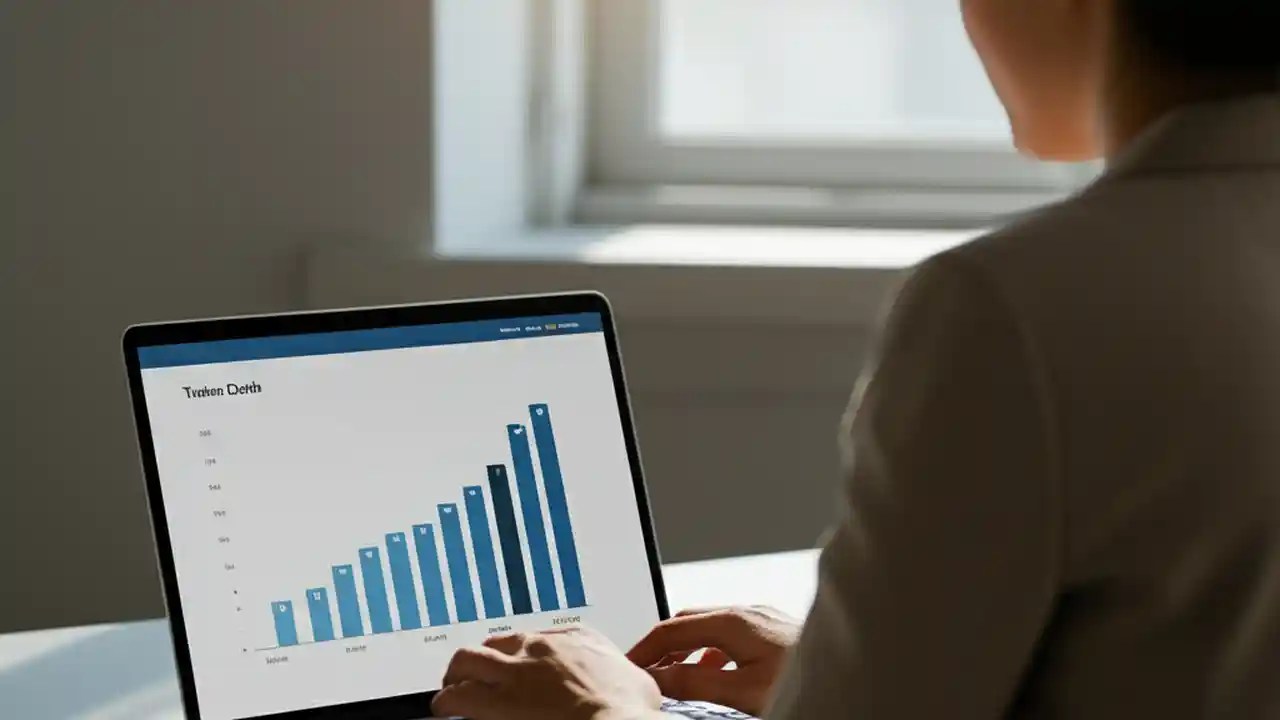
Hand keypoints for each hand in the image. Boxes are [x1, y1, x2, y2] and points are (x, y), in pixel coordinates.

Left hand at [432, 627, 663, 719]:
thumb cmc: (629, 710)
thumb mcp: (637, 681)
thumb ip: (622, 673)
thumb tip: (630, 683)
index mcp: (576, 639)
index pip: (540, 637)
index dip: (526, 651)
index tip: (524, 663)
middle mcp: (540, 648)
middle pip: (499, 641)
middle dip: (487, 656)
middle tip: (479, 672)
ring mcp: (514, 672)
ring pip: (468, 660)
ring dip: (458, 673)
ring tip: (452, 687)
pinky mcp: (495, 702)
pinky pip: (457, 696)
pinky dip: (447, 701)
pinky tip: (444, 708)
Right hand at [627, 605, 801, 715]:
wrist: (860, 671)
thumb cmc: (807, 678)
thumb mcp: (742, 691)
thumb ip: (696, 683)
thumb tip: (658, 679)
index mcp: (734, 621)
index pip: (671, 629)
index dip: (643, 649)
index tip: (625, 667)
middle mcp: (748, 612)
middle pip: (688, 623)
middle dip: (661, 646)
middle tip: (642, 670)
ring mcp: (763, 619)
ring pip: (709, 628)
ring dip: (686, 651)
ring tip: (672, 677)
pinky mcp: (776, 631)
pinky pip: (730, 636)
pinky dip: (709, 653)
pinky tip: (714, 674)